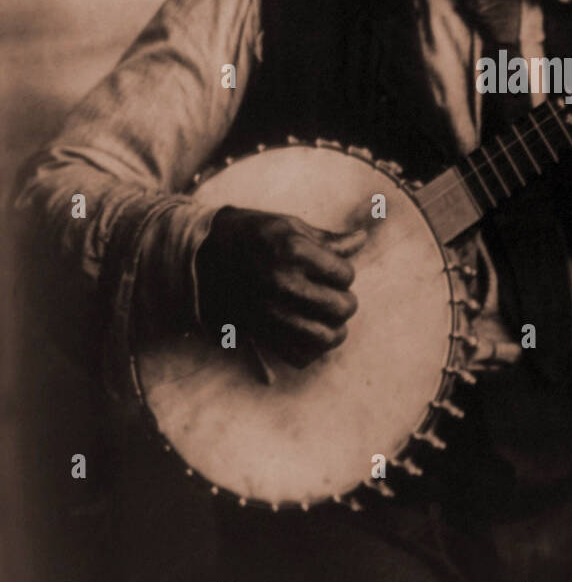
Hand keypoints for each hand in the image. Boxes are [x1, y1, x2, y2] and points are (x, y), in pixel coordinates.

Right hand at [195, 207, 364, 367]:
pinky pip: (301, 357)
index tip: (331, 270)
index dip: (343, 273)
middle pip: (341, 308)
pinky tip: (308, 333)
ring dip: (334, 330)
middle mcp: (282, 284)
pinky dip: (311, 350)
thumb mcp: (288, 225)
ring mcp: (270, 312)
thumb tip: (362, 240)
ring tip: (327, 319)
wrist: (199, 257)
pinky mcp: (259, 333)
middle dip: (344, 301)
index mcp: (293, 251)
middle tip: (333, 295)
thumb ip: (328, 239)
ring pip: (326, 338)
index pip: (345, 275)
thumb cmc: (249, 234)